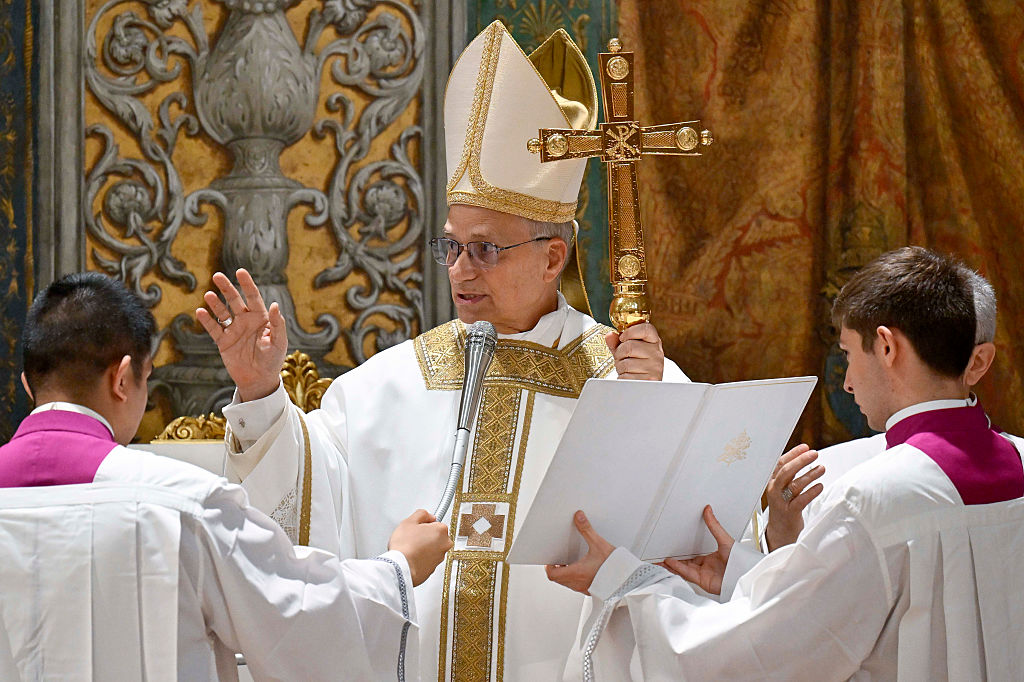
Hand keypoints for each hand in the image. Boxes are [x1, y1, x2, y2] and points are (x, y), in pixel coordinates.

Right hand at [196, 269, 287, 401]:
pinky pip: (214, 329)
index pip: (253, 297)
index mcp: (261, 318)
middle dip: (226, 288)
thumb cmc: (273, 360)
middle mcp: (246, 321)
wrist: (259, 380)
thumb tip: (275, 304)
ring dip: (215, 303)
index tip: (240, 271)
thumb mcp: (278, 342)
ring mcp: (234, 330)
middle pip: (235, 300)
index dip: (247, 284)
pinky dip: (207, 321)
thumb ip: (277, 324)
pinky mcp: (223, 342)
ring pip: (222, 312)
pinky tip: (200, 312)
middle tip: (217, 275)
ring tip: (209, 295)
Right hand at [388, 509, 452, 586]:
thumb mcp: (409, 521)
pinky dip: (421, 558)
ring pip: (432, 548)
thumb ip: (422, 514)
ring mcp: (439, 558)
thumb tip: (428, 516)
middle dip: (426, 536)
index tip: (417, 527)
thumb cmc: (404, 546)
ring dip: (424, 547)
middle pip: (436, 536)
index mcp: (441, 530)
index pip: (436, 523)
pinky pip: (427, 560)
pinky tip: (411, 557)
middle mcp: (444, 544)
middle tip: (412, 537)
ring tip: (410, 548)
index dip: (424, 524)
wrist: (401, 569)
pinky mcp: (433, 569)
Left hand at [545, 511, 613, 594]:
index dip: (548, 566)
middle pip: (558, 579)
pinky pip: (577, 586)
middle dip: (556, 568)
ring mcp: (585, 588)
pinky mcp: (592, 590)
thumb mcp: (598, 544)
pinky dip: (575, 578)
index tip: (551, 558)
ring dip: (565, 574)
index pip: (552, 574)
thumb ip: (586, 530)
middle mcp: (578, 583)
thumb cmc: (615, 567)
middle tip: (559, 559)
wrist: (628, 581)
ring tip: (570, 563)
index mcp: (575, 573)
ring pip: (567, 583)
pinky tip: (583, 569)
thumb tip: (579, 517)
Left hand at [606, 322, 665, 380]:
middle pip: (630, 346)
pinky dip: (622, 378)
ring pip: (626, 363)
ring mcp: (654, 367)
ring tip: (626, 369)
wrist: (644, 386)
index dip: (630, 331)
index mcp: (653, 342)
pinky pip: (626, 377)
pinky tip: (629, 377)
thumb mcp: (626, 352)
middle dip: (620, 353)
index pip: (646, 329)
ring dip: (620, 367)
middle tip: (622, 358)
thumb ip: (617, 342)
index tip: (622, 337)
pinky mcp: (649, 381)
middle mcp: (657, 353)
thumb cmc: (636, 366)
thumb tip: (609, 335)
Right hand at [661, 505, 732, 595]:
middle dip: (672, 560)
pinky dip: (678, 568)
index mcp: (711, 557)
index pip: (692, 555)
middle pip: (685, 563)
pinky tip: (670, 563)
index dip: (682, 552)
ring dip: (672, 565)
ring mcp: (703, 574)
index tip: (672, 547)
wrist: (744, 574)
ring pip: (683, 569)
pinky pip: (687, 574)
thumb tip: (709, 510)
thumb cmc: (740, 560)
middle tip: (661, 555)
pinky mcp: (702, 581)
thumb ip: (714, 526)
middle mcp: (706, 567)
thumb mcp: (725, 539)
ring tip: (660, 560)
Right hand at [764, 444, 824, 550]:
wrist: (780, 531)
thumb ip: (790, 475)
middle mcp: (774, 490)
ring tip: (822, 468)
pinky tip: (820, 486)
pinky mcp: (789, 512)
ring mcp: (781, 502)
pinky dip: (811, 492)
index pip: (780, 463)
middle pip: (786, 472)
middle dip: (801, 461)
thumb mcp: (783, 489)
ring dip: (810, 475)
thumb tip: (802, 457)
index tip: (805, 447)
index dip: (793, 454)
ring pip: (795, 485)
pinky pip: (801, 500)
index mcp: (772, 482)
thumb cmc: (784, 507)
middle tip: (814, 454)